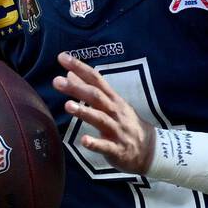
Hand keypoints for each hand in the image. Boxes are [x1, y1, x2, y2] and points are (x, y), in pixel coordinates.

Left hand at [53, 52, 154, 174]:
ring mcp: (116, 131)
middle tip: (57, 81)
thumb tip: (69, 74)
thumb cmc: (125, 124)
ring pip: (100, 119)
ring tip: (67, 106)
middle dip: (77, 88)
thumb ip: (90, 90)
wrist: (151, 149)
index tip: (62, 57)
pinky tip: (84, 141)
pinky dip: (94, 143)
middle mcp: (115, 112)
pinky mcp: (116, 149)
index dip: (80, 67)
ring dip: (84, 112)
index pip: (96, 79)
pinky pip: (105, 146)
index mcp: (113, 99)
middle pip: (96, 97)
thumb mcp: (111, 104)